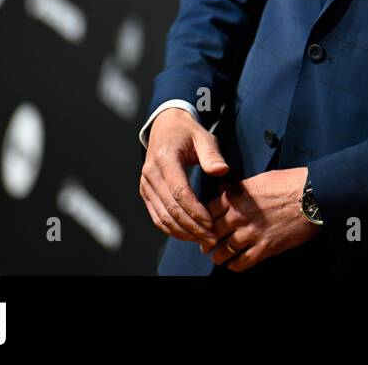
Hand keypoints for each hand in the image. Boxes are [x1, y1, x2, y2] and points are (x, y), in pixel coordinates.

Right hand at [139, 107, 228, 248]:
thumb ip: (212, 154)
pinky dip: (171, 229)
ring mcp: (145, 185)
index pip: (179, 192)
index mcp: (164, 159)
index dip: (195, 211)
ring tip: (202, 240)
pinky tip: (188, 235)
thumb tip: (222, 171)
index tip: (212, 223)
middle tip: (211, 239)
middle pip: (170, 209)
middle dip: (191, 227)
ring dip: (182, 232)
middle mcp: (150, 174)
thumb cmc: (187, 132)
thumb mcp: (203, 136)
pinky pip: (156, 216)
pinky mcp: (145, 192)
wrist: (164, 126)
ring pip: (161, 217)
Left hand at [203, 167, 320, 271]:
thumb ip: (238, 187)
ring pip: (224, 251)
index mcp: (237, 197)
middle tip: (207, 246)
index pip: (208, 212)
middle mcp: (240, 216)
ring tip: (219, 258)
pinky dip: (235, 266)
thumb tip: (222, 187)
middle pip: (213, 234)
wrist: (313, 195)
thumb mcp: (260, 179)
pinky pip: (243, 262)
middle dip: (207, 242)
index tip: (204, 226)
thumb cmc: (289, 183)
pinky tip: (234, 265)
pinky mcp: (265, 247)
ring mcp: (252, 233)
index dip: (203, 221)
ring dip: (219, 257)